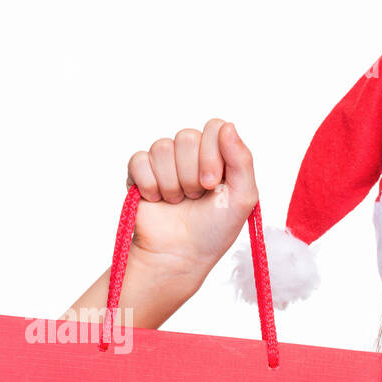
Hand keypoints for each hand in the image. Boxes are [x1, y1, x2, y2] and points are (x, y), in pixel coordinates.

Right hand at [125, 119, 258, 282]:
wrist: (181, 255)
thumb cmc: (214, 230)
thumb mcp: (242, 198)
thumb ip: (242, 161)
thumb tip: (229, 125)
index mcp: (218, 155)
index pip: (214, 127)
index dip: (212, 154)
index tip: (212, 184)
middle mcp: (191, 153)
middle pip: (187, 136)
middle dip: (192, 174)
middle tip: (196, 196)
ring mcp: (164, 161)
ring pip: (162, 147)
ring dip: (172, 183)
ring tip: (178, 201)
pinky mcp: (140, 171)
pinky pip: (139, 160)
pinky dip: (150, 186)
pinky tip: (158, 200)